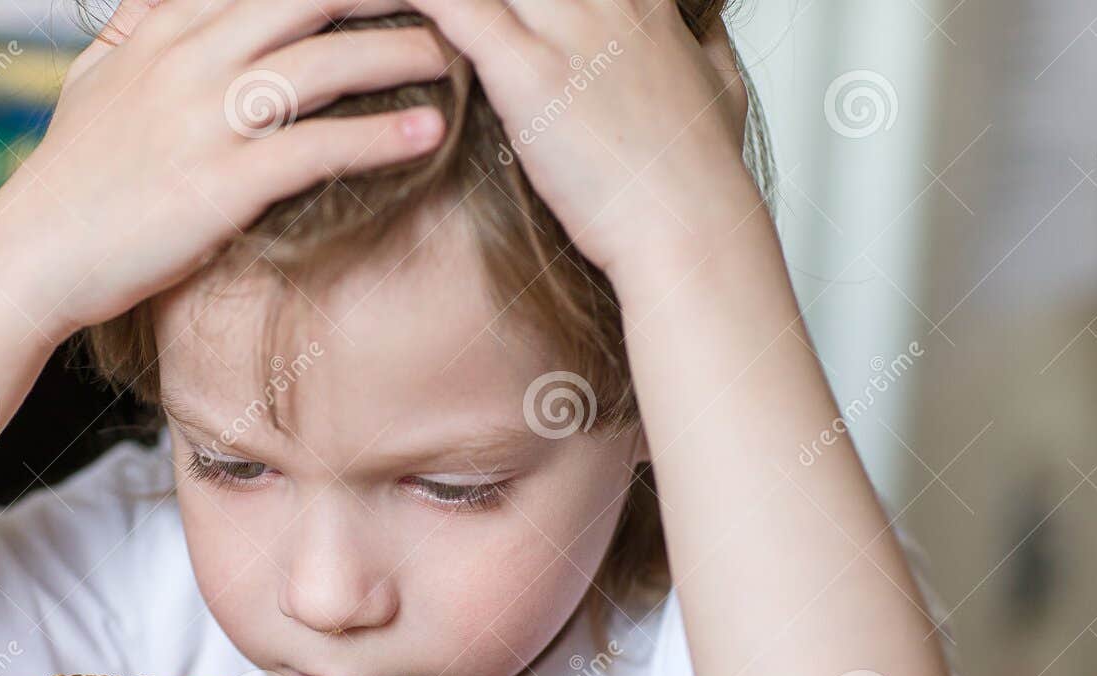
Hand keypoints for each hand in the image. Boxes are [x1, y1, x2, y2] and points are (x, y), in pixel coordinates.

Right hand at [0, 0, 451, 336]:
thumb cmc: (71, 176)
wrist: (32, 256)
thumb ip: (137, 28)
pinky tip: (428, 133)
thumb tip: (160, 0)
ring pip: (321, 64)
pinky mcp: (217, 187)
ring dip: (399, 56)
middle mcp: (186, 60)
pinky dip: (380, 138)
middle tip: (446, 2)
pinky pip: (316, 149)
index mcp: (163, 29)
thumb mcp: (96, 80)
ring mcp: (201, 121)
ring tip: (455, 60)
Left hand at [390, 0, 753, 285]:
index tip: (510, 0)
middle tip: (442, 6)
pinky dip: (417, 3)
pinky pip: (459, 10)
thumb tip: (708, 48)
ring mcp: (570, 32)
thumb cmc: (703, 181)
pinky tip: (374, 4)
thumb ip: (705, 61)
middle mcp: (607, 5)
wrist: (692, 231)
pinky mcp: (532, 75)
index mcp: (643, 5)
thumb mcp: (721, 98)